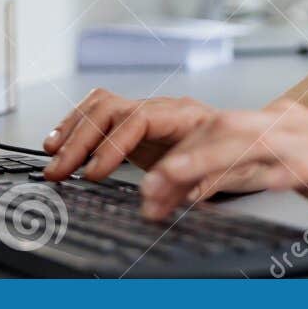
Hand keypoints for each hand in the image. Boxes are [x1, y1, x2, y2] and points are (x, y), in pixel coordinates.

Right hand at [41, 89, 270, 194]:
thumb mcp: (227, 173)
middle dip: (81, 141)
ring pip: (103, 105)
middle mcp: (165, 108)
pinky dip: (76, 125)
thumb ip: (192, 186)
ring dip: (73, 130)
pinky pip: (101, 112)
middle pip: (113, 109)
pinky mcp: (139, 123)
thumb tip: (154, 203)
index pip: (139, 121)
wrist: (255, 138)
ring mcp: (151, 112)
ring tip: (52, 155)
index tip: (93, 174)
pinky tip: (59, 142)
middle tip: (60, 171)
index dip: (112, 148)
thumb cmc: (244, 154)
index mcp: (188, 117)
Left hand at [139, 99, 307, 241]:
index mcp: (285, 123)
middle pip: (220, 129)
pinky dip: (251, 178)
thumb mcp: (305, 173)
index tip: (149, 185)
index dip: (178, 153)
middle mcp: (294, 122)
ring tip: (165, 188)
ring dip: (198, 167)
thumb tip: (217, 182)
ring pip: (242, 143)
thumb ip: (265, 169)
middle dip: (176, 158)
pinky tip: (224, 192)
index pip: (218, 129)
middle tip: (145, 191)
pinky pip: (282, 166)